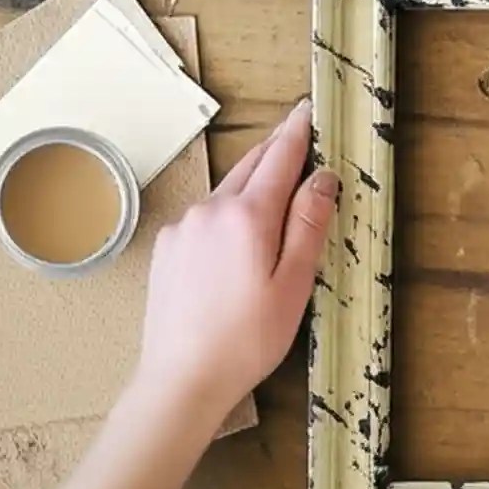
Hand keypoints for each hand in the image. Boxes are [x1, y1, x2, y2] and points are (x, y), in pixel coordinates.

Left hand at [137, 99, 338, 416]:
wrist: (180, 380)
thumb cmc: (247, 339)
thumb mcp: (294, 283)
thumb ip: (308, 224)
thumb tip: (322, 177)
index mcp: (247, 215)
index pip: (279, 157)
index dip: (297, 131)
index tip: (308, 108)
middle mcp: (209, 210)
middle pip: (250, 167)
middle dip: (277, 152)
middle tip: (301, 141)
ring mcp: (182, 228)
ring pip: (227, 192)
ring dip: (253, 186)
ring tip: (278, 200)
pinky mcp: (167, 249)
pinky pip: (206, 217)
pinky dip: (229, 215)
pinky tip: (240, 244)